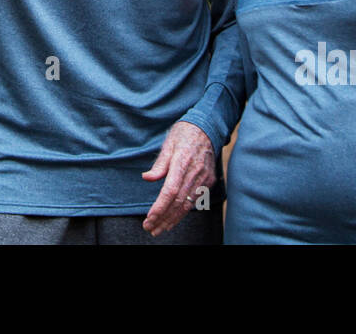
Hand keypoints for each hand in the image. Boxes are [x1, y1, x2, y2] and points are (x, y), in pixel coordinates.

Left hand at [141, 121, 215, 235]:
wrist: (208, 127)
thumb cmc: (184, 134)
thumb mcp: (168, 143)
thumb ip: (159, 164)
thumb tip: (146, 178)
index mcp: (182, 161)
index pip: (170, 192)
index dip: (159, 208)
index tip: (149, 219)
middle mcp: (195, 172)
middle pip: (178, 202)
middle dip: (164, 218)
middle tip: (150, 229)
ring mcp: (204, 178)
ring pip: (188, 205)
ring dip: (173, 219)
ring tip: (160, 228)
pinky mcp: (209, 180)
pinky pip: (196, 200)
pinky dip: (184, 211)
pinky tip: (174, 218)